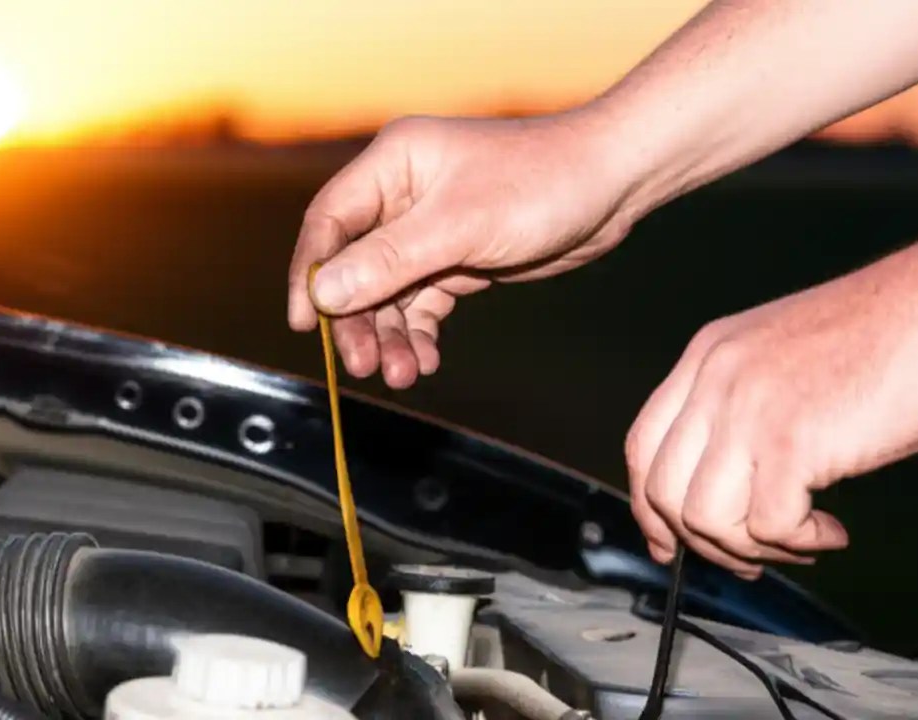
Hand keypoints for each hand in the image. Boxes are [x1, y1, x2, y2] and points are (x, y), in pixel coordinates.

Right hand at [287, 110, 641, 387]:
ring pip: (387, 292)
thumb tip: (324, 293)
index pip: (329, 222)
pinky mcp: (455, 258)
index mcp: (392, 165)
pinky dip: (419, 333)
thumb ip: (389, 260)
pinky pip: (421, 302)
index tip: (305, 324)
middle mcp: (402, 195)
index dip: (311, 274)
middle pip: (355, 266)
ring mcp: (427, 229)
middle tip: (364, 366)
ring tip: (404, 374)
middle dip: (357, 319)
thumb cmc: (540, 183)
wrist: (612, 185)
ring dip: (390, 335)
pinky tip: (425, 361)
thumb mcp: (459, 226)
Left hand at [626, 216, 917, 578]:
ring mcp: (748, 406)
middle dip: (701, 542)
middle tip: (752, 557)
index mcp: (707, 354)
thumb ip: (738, 406)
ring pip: (703, 517)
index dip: (648, 506)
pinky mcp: (791, 439)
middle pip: (661, 489)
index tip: (666, 543)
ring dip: (753, 546)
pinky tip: (832, 530)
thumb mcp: (782, 359)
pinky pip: (766, 525)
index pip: (643, 445)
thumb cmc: (888, 337)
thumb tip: (719, 485)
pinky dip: (800, 542)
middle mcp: (715, 377)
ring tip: (802, 537)